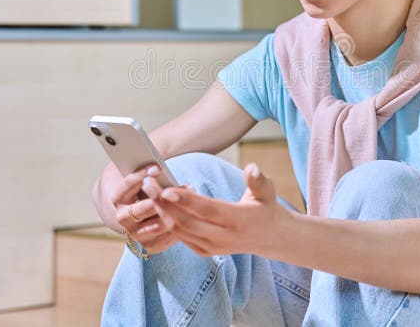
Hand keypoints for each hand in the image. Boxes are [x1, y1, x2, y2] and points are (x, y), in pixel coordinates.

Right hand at [112, 165, 180, 254]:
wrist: (132, 210)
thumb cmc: (141, 187)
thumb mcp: (140, 176)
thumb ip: (148, 170)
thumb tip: (158, 162)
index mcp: (117, 198)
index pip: (126, 186)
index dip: (141, 176)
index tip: (157, 168)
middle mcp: (122, 218)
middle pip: (140, 210)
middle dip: (159, 199)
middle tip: (178, 189)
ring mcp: (135, 234)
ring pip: (155, 226)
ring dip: (174, 213)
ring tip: (190, 199)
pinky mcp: (148, 245)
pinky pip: (164, 240)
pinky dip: (177, 230)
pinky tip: (189, 216)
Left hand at [144, 163, 291, 256]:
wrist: (271, 238)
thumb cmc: (266, 208)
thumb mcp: (267, 192)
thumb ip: (258, 180)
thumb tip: (252, 168)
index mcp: (238, 220)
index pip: (207, 210)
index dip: (186, 201)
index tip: (167, 189)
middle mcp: (224, 237)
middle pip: (187, 222)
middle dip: (164, 204)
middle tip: (148, 184)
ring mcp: (213, 247)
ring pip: (180, 231)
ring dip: (161, 212)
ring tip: (149, 191)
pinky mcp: (205, 251)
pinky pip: (181, 237)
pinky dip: (167, 222)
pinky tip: (158, 204)